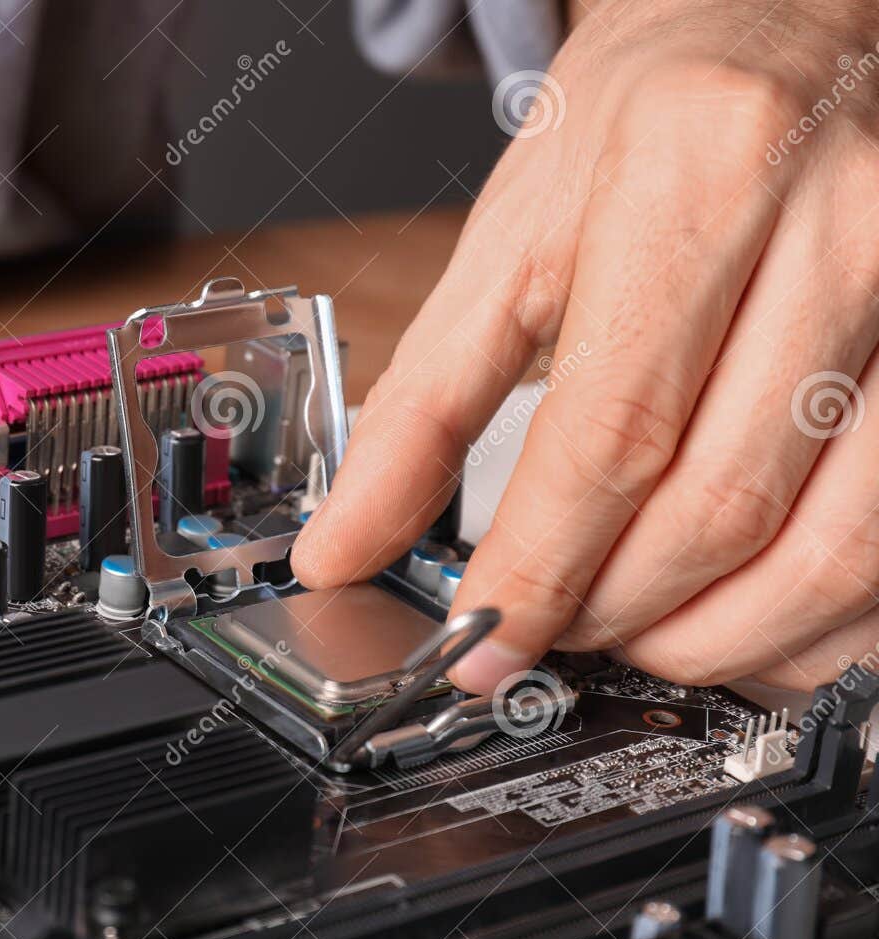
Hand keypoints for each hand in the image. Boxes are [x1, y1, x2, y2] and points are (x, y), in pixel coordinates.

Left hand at [293, 0, 878, 692]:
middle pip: (721, 504)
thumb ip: (421, 403)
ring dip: (718, 635)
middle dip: (618, 609)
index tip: (483, 642)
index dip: (538, 568)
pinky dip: (813, 611)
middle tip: (553, 630)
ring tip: (633, 630)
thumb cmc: (651, 120)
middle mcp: (840, 229)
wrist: (786, 21)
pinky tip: (738, 614)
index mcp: (698, 178)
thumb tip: (345, 543)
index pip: (612, 432)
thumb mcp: (510, 238)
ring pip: (835, 544)